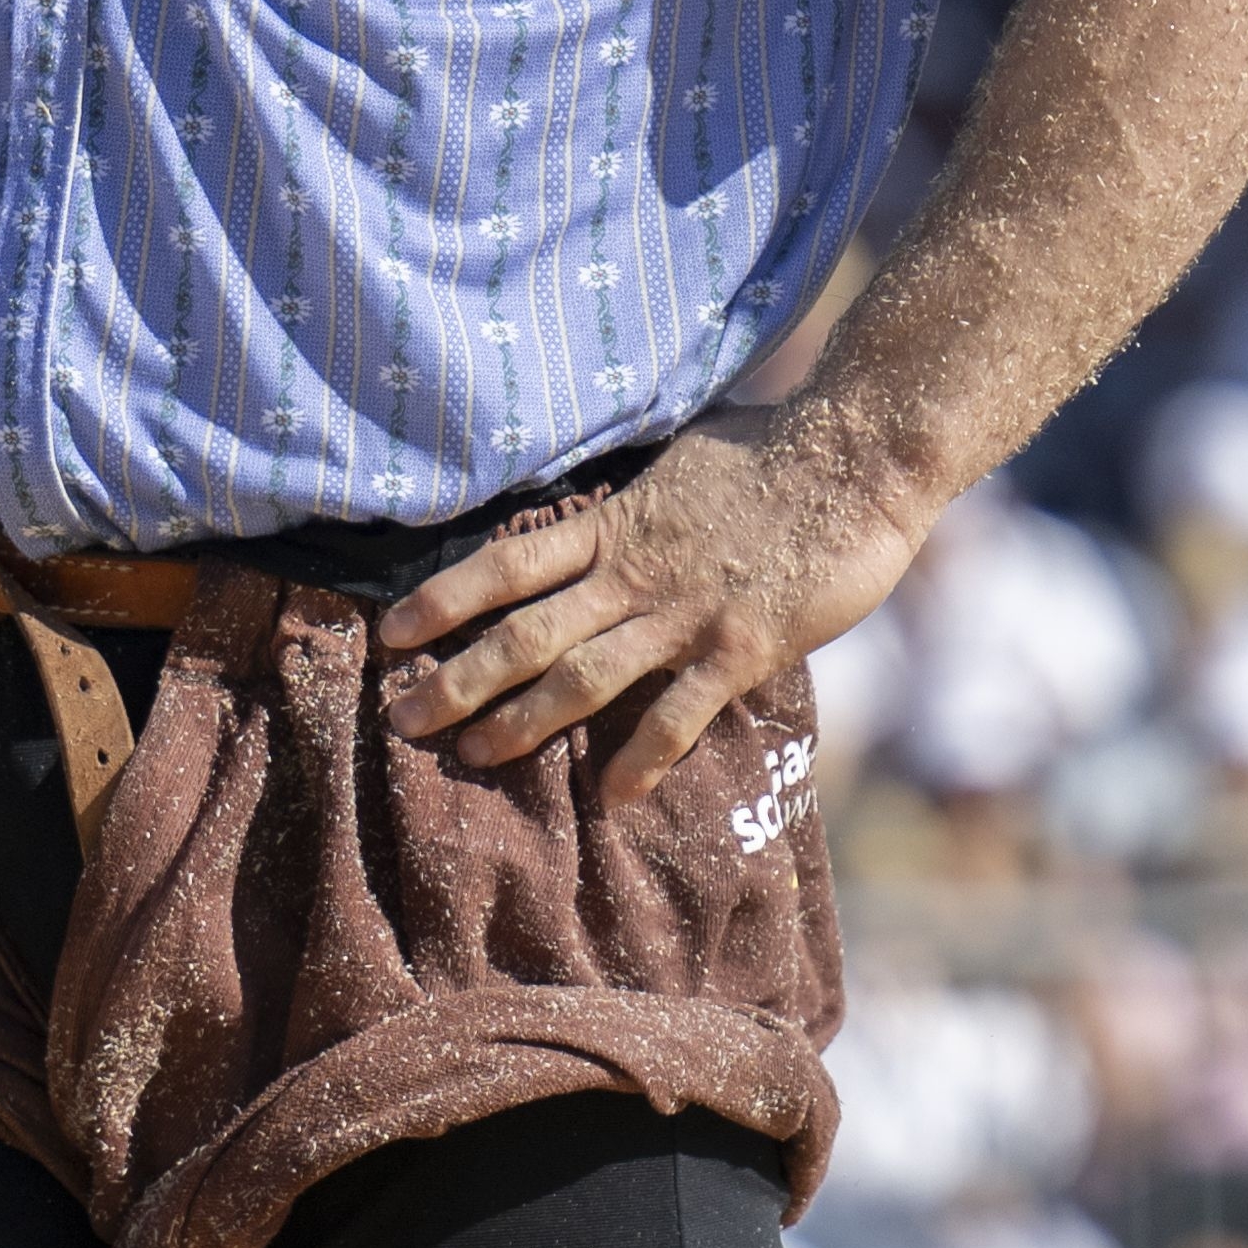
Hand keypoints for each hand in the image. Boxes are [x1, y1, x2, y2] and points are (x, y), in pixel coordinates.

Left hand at [377, 404, 929, 804]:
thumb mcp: (674, 461)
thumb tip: (598, 506)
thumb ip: (630, 498)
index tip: (392, 632)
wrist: (855, 459)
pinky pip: (679, 714)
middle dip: (458, 680)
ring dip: (523, 721)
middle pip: (524, 634)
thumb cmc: (768, 450)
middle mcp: (633, 575)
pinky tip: (612, 796)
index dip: (442, 599)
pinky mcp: (742, 649)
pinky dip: (643, 757)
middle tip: (403, 718)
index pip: (504, 564)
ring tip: (473, 756)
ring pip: (583, 679)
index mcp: (612, 525)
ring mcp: (684, 616)